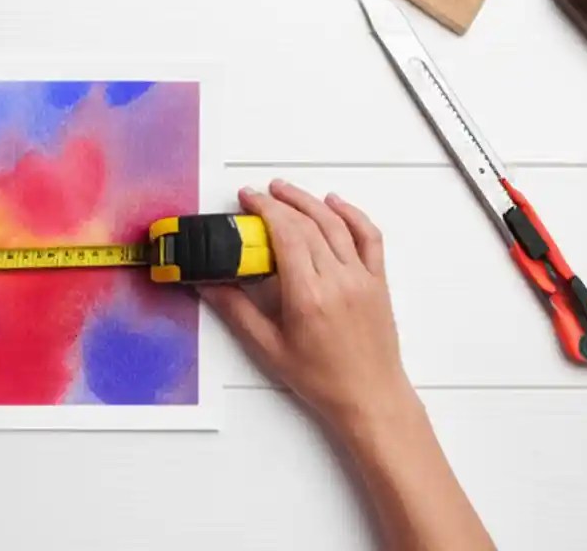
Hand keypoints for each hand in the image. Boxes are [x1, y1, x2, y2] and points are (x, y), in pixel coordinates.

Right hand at [201, 180, 417, 436]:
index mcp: (308, 295)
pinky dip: (352, 214)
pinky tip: (335, 203)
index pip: (286, 234)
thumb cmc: (322, 379)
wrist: (370, 397)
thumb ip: (236, 311)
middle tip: (257, 194)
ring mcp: (362, 277)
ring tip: (285, 190)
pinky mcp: (378, 281)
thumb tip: (208, 285)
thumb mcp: (268, 348)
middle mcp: (338, 280)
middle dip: (280, 202)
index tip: (246, 199)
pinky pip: (369, 237)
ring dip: (309, 201)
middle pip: (308, 224)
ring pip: (336, 224)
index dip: (264, 209)